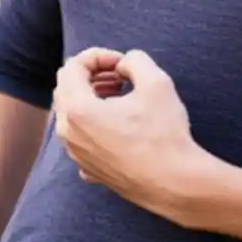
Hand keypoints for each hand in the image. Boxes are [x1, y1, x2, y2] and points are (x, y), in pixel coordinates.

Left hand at [53, 48, 223, 219]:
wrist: (176, 185)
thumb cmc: (165, 135)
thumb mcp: (156, 83)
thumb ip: (135, 61)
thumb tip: (122, 65)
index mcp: (77, 110)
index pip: (73, 66)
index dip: (98, 56)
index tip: (122, 62)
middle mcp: (69, 133)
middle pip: (66, 88)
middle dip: (91, 74)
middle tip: (120, 76)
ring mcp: (77, 155)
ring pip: (71, 114)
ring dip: (92, 98)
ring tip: (121, 96)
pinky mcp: (89, 170)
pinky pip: (81, 138)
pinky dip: (93, 123)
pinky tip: (119, 124)